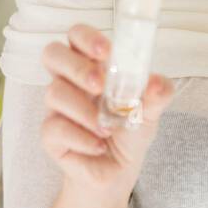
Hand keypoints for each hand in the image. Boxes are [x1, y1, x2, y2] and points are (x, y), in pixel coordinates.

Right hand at [40, 23, 174, 199]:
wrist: (119, 171)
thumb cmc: (130, 130)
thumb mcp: (151, 110)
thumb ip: (157, 93)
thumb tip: (156, 84)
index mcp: (92, 65)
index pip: (76, 36)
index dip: (86, 37)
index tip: (106, 51)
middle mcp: (70, 81)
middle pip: (52, 54)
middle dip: (76, 67)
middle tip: (99, 86)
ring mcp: (56, 107)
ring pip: (54, 93)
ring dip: (85, 111)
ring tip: (108, 128)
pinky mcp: (50, 134)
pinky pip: (55, 128)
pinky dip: (82, 138)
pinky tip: (98, 146)